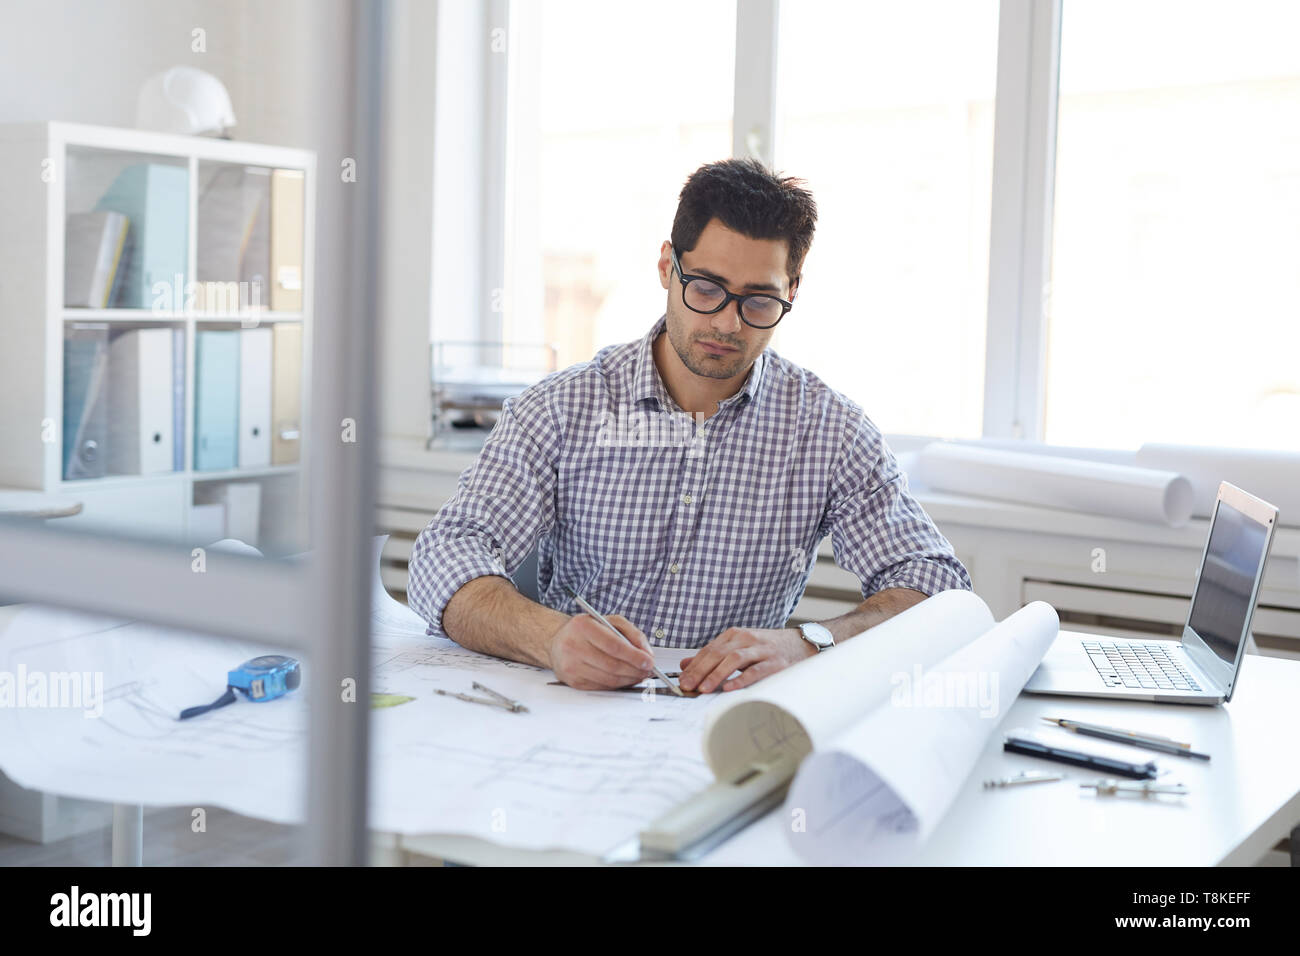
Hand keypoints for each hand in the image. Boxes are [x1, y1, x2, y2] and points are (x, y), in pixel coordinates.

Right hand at [547, 613, 656, 689]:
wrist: (557, 641)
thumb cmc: (587, 630)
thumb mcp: (609, 621)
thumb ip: (632, 633)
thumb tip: (647, 653)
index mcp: (583, 626)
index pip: (614, 645)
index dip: (634, 656)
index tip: (649, 661)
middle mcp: (573, 646)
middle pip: (612, 665)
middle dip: (635, 670)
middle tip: (648, 671)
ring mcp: (571, 666)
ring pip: (608, 679)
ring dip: (629, 679)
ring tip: (639, 675)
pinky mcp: (572, 681)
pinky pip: (601, 686)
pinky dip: (617, 684)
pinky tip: (625, 679)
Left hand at [677, 626, 815, 692]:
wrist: (802, 644)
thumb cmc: (768, 648)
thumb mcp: (739, 647)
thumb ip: (713, 656)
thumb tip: (685, 665)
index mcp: (735, 635)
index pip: (709, 649)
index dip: (694, 665)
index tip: (682, 679)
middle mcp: (747, 639)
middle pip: (718, 653)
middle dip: (700, 670)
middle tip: (688, 685)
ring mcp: (762, 650)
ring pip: (735, 659)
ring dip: (717, 674)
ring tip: (704, 688)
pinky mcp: (775, 662)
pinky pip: (756, 671)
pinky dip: (742, 679)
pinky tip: (730, 688)